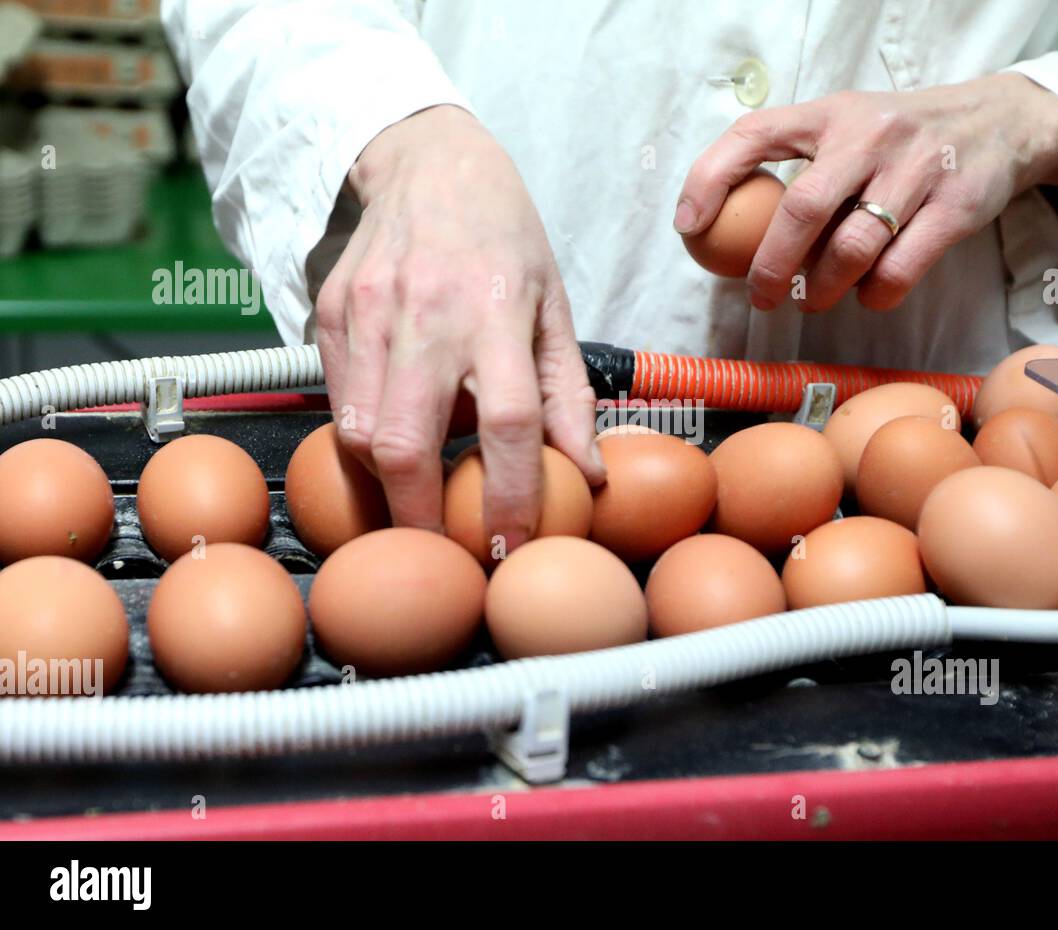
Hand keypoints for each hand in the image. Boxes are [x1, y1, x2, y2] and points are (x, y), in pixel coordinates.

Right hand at [316, 105, 603, 550]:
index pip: (508, 421)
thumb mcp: (555, 305)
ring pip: (359, 432)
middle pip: (407, 442)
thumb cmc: (504, 238)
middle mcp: (427, 315)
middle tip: (440, 550)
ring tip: (414, 500)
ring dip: (385, 483)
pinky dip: (362, 437)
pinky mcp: (328, 314)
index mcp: (498, 311)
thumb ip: (568, 394)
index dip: (512, 493)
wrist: (427, 163)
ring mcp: (368, 314)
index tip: (511, 542)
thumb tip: (585, 475)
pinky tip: (390, 442)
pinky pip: (338, 402)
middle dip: (418, 514)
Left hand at [676, 73, 1057, 311]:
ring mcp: (916, 169)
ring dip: (823, 289)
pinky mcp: (955, 206)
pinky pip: (901, 269)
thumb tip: (727, 230)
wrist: (999, 121)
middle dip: (771, 265)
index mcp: (830, 113)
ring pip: (852, 249)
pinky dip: (875, 295)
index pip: (755, 134)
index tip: (687, 226)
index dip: (710, 178)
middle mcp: (871, 134)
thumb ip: (798, 164)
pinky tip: (868, 296)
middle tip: (761, 296)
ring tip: (813, 299)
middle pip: (803, 208)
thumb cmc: (901, 140)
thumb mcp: (847, 127)